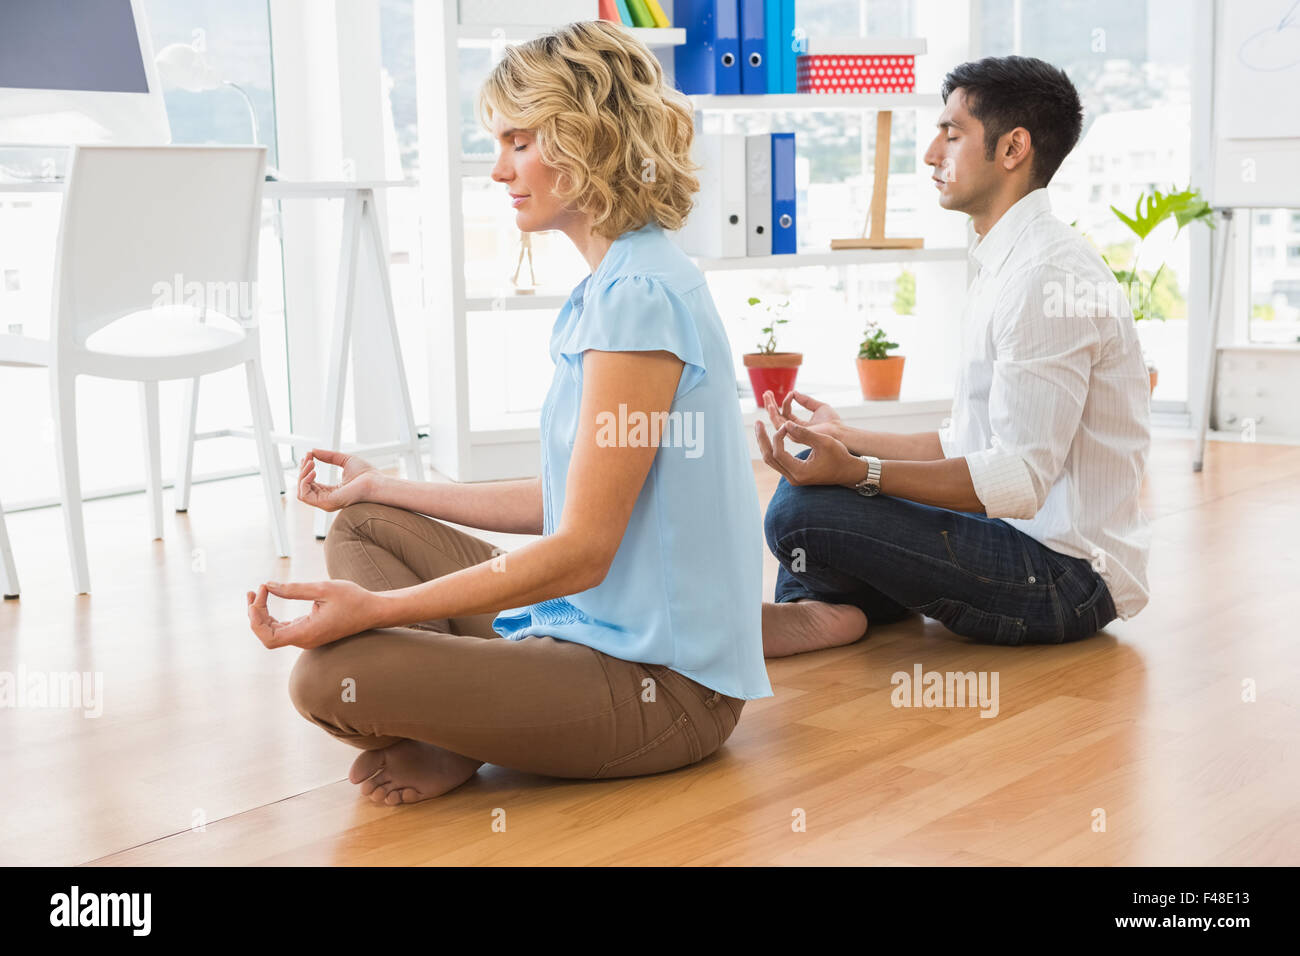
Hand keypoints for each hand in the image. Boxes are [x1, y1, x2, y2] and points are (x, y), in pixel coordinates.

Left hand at [246, 579, 380, 648]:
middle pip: (267, 634)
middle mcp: (304, 640)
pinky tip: (268, 600)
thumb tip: (269, 586)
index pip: (268, 637)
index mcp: (307, 633)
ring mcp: (306, 638)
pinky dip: (271, 616)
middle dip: (255, 613)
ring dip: (261, 614)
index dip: (257, 617)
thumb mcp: (323, 589)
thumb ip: (294, 589)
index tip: (262, 593)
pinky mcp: (308, 632)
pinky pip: (282, 628)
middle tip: (255, 590)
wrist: (374, 611)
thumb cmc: (354, 599)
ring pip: (273, 632)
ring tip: (258, 593)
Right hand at [297, 448, 376, 511]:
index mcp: (331, 491)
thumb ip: (328, 457)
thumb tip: (313, 451)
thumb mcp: (344, 460)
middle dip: (303, 470)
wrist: (376, 482)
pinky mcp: (326, 503)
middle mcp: (327, 499)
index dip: (306, 469)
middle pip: (304, 487)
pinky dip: (305, 482)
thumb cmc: (367, 474)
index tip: (308, 455)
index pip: (310, 483)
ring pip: (301, 491)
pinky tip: (313, 471)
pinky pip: (305, 495)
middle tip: (308, 457)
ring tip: (310, 462)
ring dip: (302, 475)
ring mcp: (326, 502)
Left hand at [754, 419, 865, 487]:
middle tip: (757, 422)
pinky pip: (777, 460)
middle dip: (762, 439)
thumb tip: (785, 423)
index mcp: (800, 472)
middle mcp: (793, 478)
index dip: (778, 436)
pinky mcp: (794, 474)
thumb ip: (804, 433)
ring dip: (765, 443)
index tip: (785, 424)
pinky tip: (771, 435)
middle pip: (769, 457)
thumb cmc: (839, 456)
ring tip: (760, 427)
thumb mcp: (824, 441)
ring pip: (771, 459)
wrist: (848, 472)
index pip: (778, 453)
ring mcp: (793, 477)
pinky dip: (772, 447)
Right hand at [763, 389, 842, 440]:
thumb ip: (806, 400)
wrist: (839, 431)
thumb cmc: (832, 421)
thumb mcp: (819, 406)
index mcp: (799, 425)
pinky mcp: (793, 435)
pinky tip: (772, 406)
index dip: (786, 402)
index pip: (786, 413)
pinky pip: (780, 425)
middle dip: (771, 405)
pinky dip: (774, 414)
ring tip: (767, 397)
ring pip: (776, 421)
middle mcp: (794, 430)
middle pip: (778, 417)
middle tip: (766, 393)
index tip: (791, 392)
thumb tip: (794, 392)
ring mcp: (793, 433)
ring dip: (770, 408)